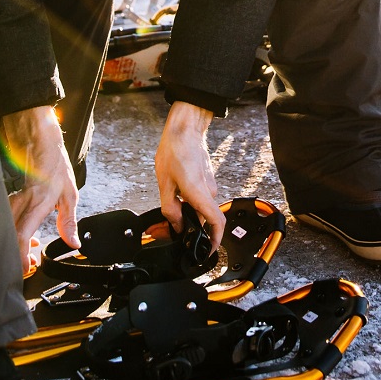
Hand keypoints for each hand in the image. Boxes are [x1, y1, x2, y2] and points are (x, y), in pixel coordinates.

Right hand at [0, 106, 78, 274]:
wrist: (37, 137)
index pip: (21, 236)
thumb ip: (68, 220)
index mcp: (36, 203)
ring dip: (14, 245)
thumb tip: (73, 242)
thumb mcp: (69, 192)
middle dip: (14, 256)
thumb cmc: (53, 162)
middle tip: (27, 265)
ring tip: (28, 253)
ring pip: (4, 230)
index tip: (25, 267)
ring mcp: (11, 199)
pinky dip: (12, 233)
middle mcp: (20, 203)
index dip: (19, 256)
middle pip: (8, 237)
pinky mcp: (8, 197)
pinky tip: (24, 236)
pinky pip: (5, 220)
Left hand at [155, 102, 223, 251]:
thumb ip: (169, 208)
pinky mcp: (206, 180)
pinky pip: (200, 198)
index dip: (215, 241)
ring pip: (200, 208)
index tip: (208, 251)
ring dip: (187, 214)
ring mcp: (209, 185)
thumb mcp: (164, 182)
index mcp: (199, 194)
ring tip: (167, 212)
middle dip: (189, 229)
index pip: (216, 224)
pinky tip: (175, 196)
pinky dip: (189, 203)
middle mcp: (209, 192)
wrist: (186, 128)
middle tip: (169, 230)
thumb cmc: (175, 150)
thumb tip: (175, 224)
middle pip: (204, 219)